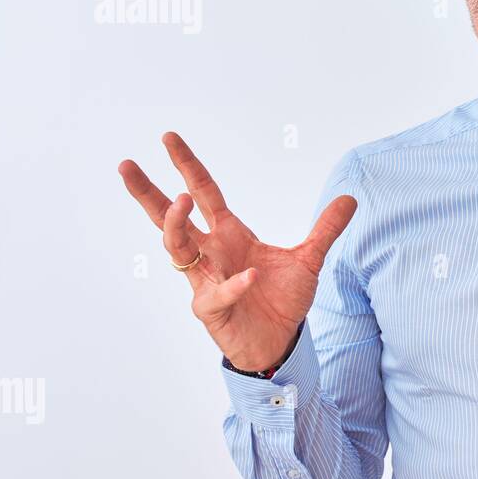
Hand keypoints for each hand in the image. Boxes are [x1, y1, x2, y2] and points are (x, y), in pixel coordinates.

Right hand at [119, 131, 357, 370]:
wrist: (280, 341)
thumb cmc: (282, 299)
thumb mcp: (309, 259)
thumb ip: (325, 229)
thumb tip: (350, 198)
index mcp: (229, 233)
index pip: (205, 192)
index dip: (187, 165)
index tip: (168, 138)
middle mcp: (211, 253)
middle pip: (170, 218)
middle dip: (148, 193)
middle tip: (127, 166)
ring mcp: (206, 280)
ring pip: (177, 250)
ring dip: (176, 225)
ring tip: (182, 200)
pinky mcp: (211, 309)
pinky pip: (215, 294)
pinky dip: (234, 284)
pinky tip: (252, 276)